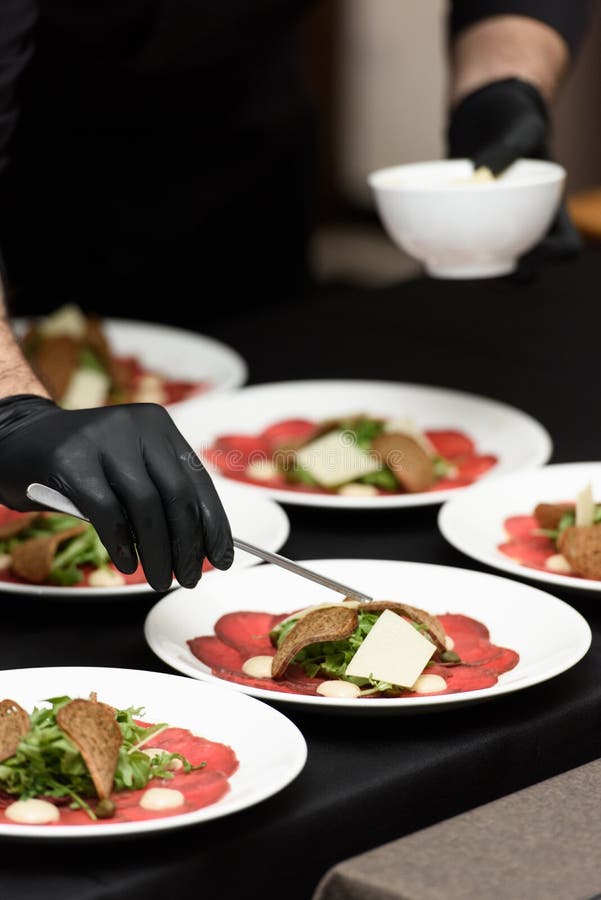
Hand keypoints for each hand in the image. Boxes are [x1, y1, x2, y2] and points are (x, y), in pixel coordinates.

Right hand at [0, 395, 232, 590]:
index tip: (222, 558)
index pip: (197, 480)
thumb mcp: (127, 468)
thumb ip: (158, 495)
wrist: (16, 439)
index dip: (214, 524)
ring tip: (159, 579)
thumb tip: (198, 544)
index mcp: (159, 427)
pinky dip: (121, 544)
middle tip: (190, 576)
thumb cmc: (80, 464)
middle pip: (177, 494)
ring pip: (146, 506)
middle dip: (188, 543)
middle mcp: (136, 426)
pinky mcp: (70, 459)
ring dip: (158, 551)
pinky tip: (128, 564)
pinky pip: (107, 511)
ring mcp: (102, 439)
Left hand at [448, 78, 580, 263]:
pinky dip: (449, 259)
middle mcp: (528, 231)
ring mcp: (499, 235)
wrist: (486, 120)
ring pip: (494, 274)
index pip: (566, 249)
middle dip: (508, 278)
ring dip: (475, 276)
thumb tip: (481, 172)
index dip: (550, 256)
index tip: (528, 247)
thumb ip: (508, 147)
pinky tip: (427, 250)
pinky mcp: (471, 233)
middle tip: (483, 263)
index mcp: (552, 212)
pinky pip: (465, 259)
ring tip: (451, 260)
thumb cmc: (513, 121)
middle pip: (527, 274)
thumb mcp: (519, 126)